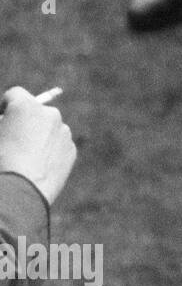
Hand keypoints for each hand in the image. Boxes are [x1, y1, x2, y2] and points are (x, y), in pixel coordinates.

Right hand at [0, 86, 75, 205]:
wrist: (21, 191)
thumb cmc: (1, 161)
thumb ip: (4, 124)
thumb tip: (7, 125)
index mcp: (26, 106)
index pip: (15, 94)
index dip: (6, 105)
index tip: (3, 117)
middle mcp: (49, 114)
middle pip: (35, 110)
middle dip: (25, 121)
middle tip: (13, 138)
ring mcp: (64, 132)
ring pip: (49, 128)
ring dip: (39, 135)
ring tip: (25, 156)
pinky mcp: (71, 149)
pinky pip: (58, 145)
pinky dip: (49, 151)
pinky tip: (37, 166)